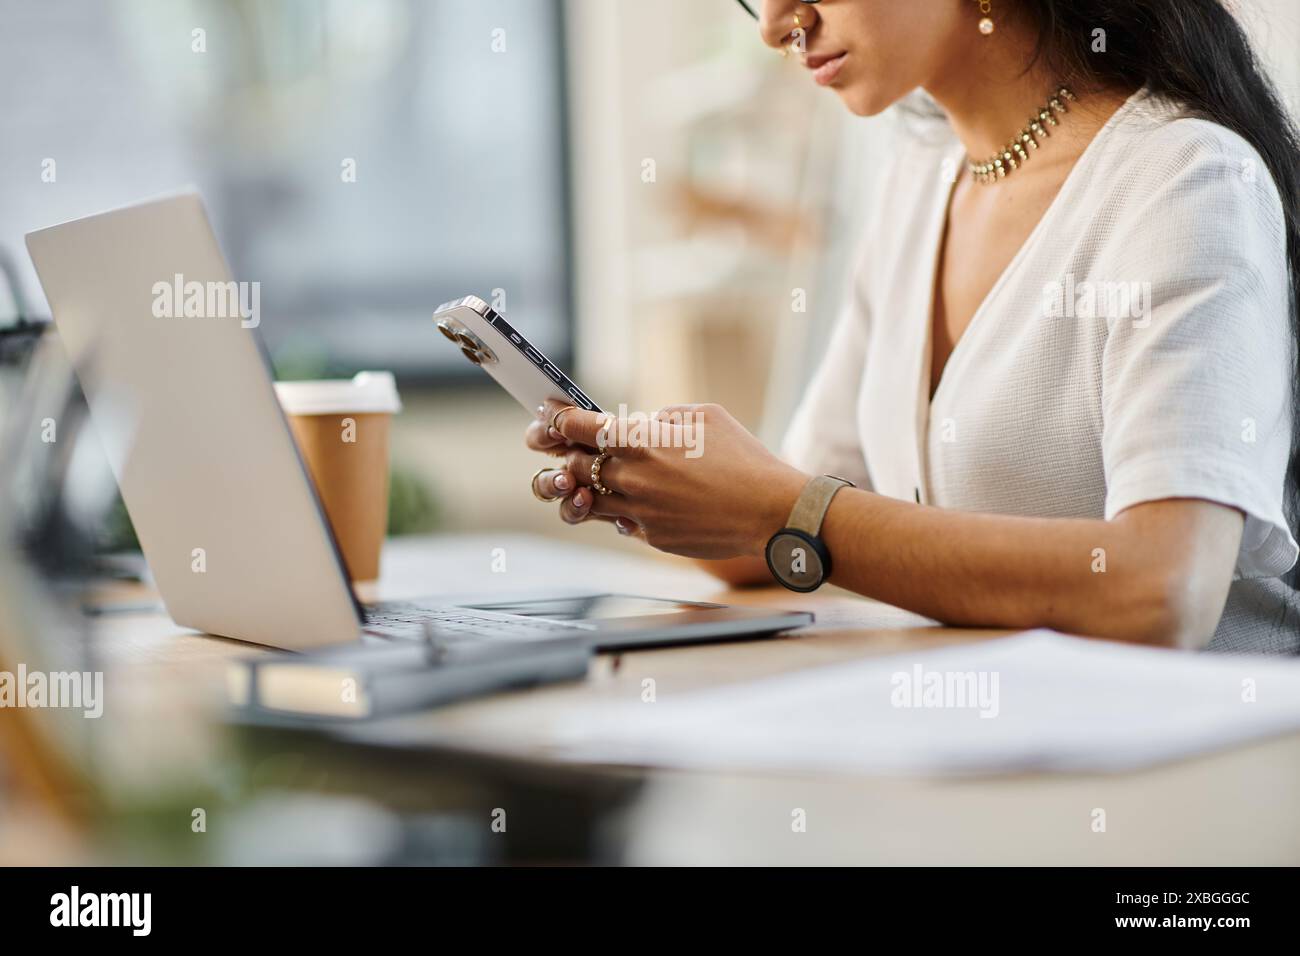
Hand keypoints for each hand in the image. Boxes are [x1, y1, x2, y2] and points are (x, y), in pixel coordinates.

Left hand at [528, 399, 807, 558]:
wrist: (770, 510)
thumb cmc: (743, 458)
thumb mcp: (702, 416)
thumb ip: (662, 418)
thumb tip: (641, 425)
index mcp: (639, 439)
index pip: (575, 428)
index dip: (555, 420)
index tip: (550, 417)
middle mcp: (630, 477)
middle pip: (573, 465)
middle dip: (568, 455)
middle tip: (568, 447)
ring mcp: (637, 511)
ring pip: (587, 501)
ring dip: (587, 488)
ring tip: (599, 478)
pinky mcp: (650, 536)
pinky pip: (620, 522)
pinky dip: (622, 510)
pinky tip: (641, 500)